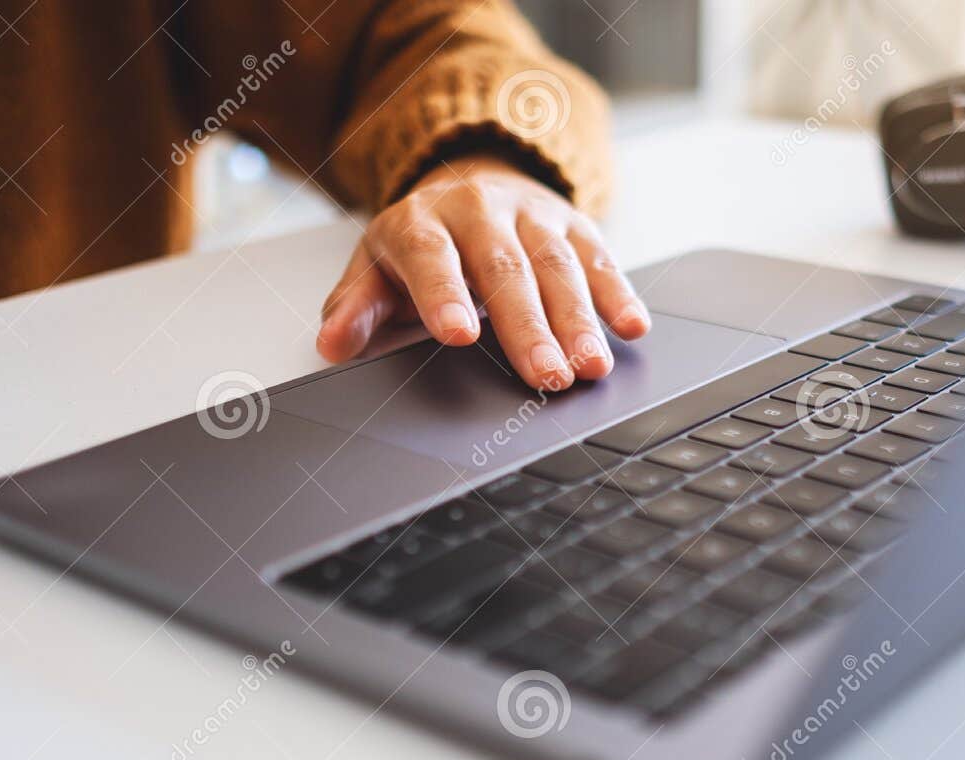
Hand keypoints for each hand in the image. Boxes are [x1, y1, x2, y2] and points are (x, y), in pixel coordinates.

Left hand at [316, 153, 649, 389]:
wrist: (470, 179)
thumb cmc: (424, 242)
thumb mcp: (377, 266)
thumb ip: (355, 307)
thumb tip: (333, 344)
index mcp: (422, 222)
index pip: (433, 257)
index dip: (445, 295)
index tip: (459, 335)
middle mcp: (478, 210)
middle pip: (505, 270)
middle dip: (528, 327)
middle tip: (546, 376)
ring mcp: (531, 214)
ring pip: (557, 265)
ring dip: (578, 319)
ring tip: (590, 366)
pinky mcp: (573, 223)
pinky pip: (598, 256)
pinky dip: (618, 292)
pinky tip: (631, 325)